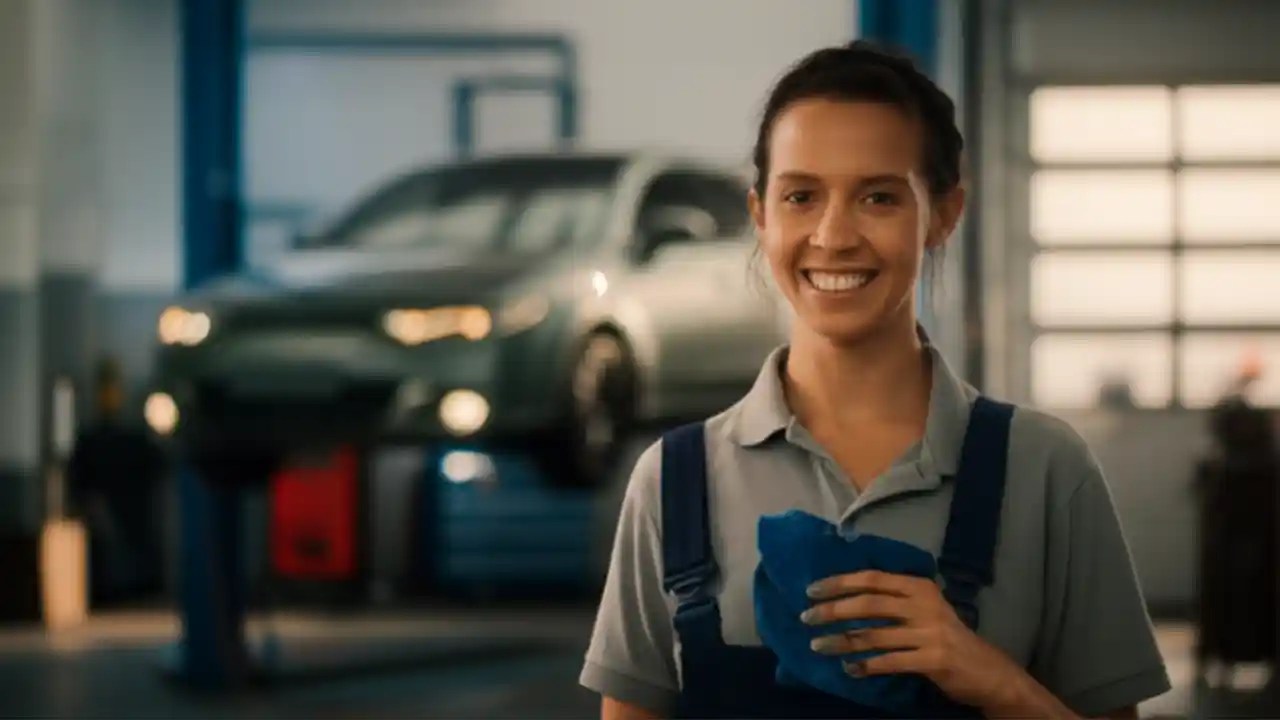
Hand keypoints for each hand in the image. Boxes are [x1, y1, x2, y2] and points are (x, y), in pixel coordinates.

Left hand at [801, 570, 1059, 716]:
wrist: (987, 671)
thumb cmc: (947, 636)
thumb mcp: (925, 608)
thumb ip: (894, 600)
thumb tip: (844, 595)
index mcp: (920, 587)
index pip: (872, 578)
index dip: (840, 583)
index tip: (812, 591)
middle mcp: (925, 605)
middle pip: (869, 604)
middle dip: (833, 610)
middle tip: (806, 617)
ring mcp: (930, 633)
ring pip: (873, 635)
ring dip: (840, 641)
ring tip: (818, 646)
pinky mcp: (932, 660)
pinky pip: (889, 662)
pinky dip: (865, 666)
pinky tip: (849, 669)